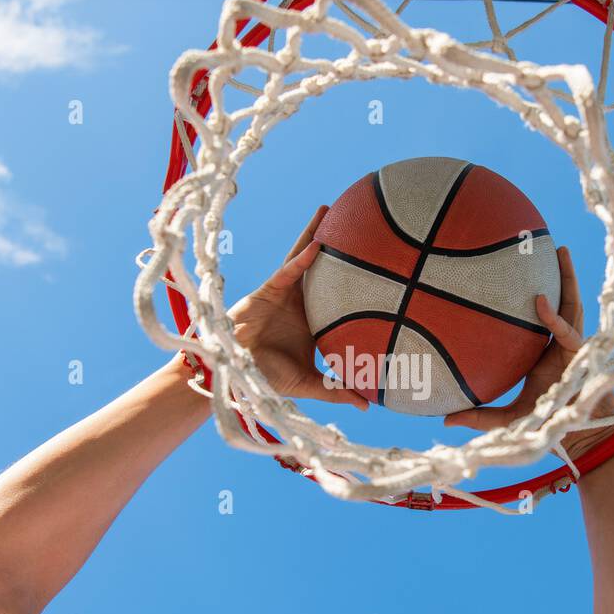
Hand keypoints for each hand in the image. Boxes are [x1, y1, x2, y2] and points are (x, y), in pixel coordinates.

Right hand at [228, 208, 367, 410]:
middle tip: (357, 222)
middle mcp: (301, 302)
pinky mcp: (268, 290)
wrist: (236, 372)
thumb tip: (369, 404)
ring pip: (303, 259)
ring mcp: (284, 293)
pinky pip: (287, 271)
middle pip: (323, 268)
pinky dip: (301, 259)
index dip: (353, 279)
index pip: (338, 295)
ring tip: (330, 210)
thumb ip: (336, 389)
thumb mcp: (308, 383)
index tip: (378, 265)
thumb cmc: (267, 377)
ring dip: (315, 234)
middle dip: (336, 245)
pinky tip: (317, 244)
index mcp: (314, 320)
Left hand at [444, 246, 613, 459]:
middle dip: (555, 274)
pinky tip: (541, 301)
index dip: (532, 295)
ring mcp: (573, 345)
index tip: (512, 273)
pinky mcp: (582, 354)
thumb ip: (479, 416)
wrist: (577, 439)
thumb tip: (442, 418)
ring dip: (567, 279)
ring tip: (560, 251)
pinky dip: (553, 316)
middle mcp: (558, 343)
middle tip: (540, 246)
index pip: (538, 317)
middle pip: (560, 300)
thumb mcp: (506, 419)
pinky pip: (566, 330)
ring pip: (571, 304)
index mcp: (541, 351)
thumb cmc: (544, 426)